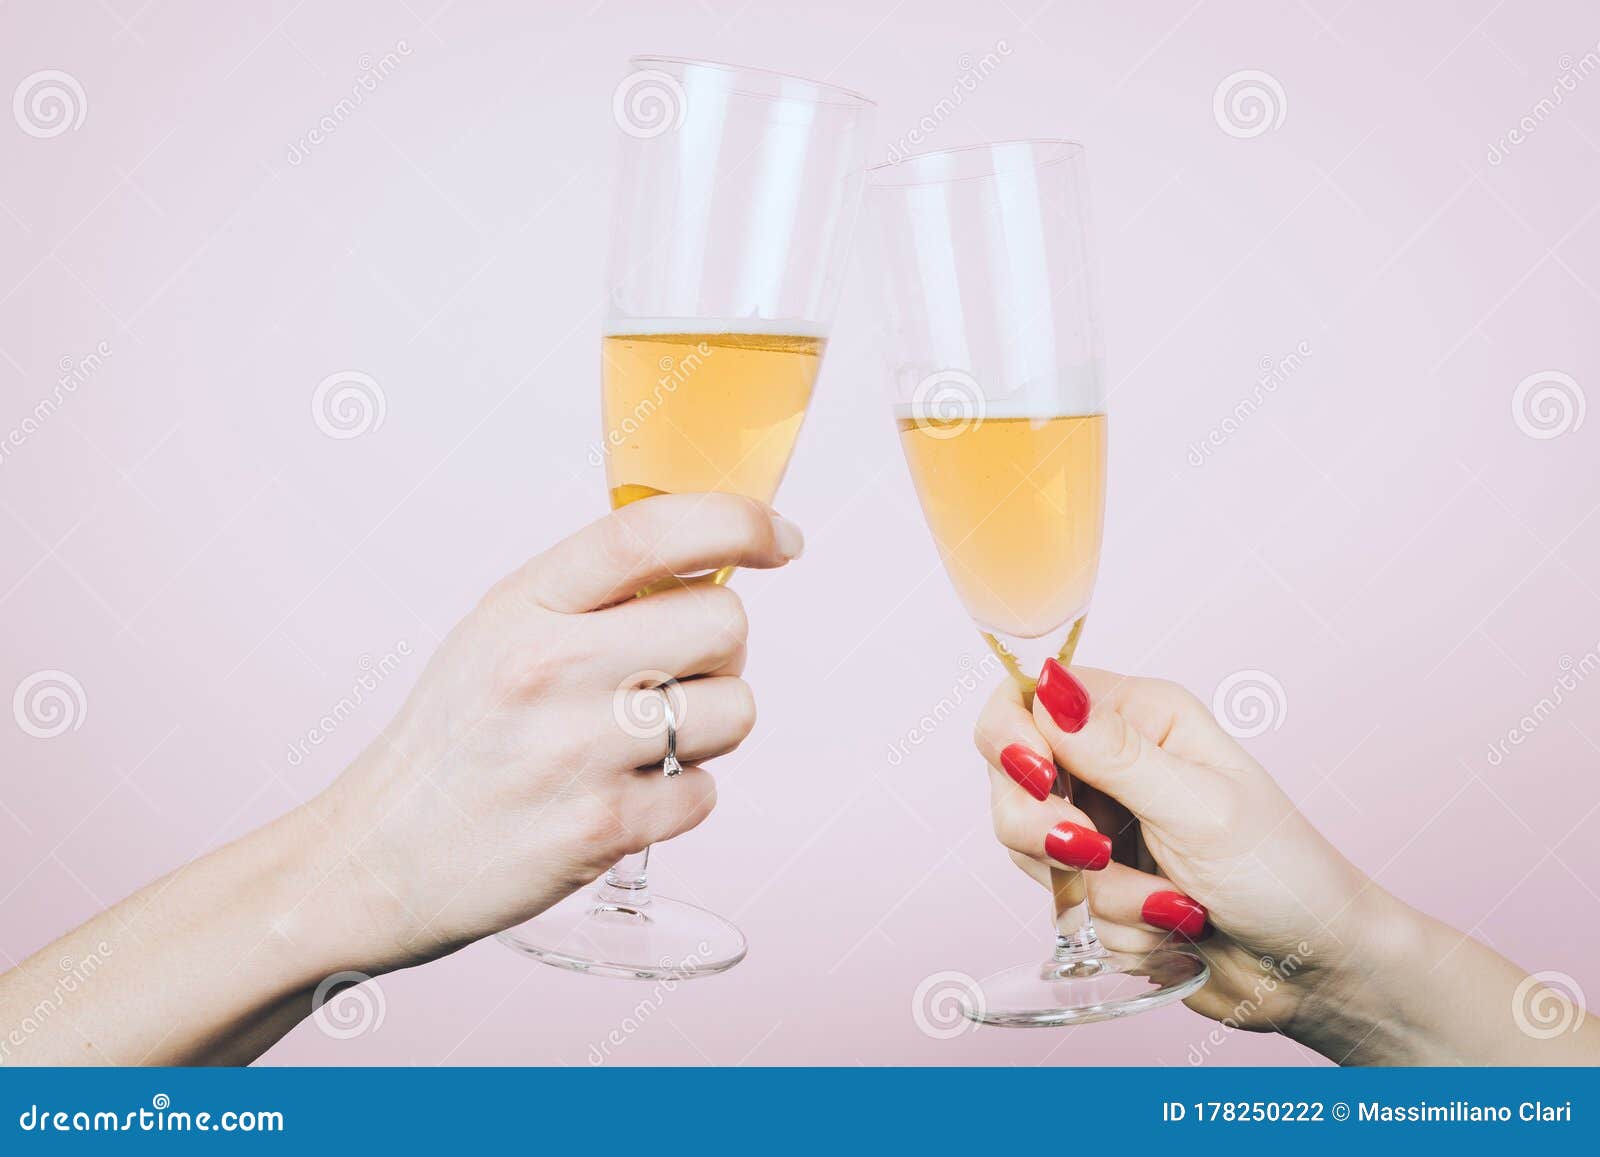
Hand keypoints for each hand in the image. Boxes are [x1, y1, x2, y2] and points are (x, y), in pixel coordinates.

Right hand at [320, 492, 803, 969]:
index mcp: (525, 602)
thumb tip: (711, 565)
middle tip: (674, 675)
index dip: (739, 520)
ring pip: (735, 710)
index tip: (780, 538)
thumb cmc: (456, 737)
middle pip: (725, 625)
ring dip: (708, 727)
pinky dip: (680, 797)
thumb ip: (592, 592)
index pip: (651, 532)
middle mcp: (550, 666)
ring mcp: (578, 750)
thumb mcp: (499, 630)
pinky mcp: (603, 829)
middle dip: (720, 652)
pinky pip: (708, 792)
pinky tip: (623, 796)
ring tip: (642, 743)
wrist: (380, 856)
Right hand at [975, 660, 1377, 1038]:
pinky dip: (1114, 926)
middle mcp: (1112, 762)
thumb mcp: (1199, 808)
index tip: (1037, 781)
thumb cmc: (1283, 875)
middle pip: (1011, 776)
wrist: (1314, 971)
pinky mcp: (1100, 884)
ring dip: (1099, 890)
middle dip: (1042, 827)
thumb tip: (1048, 685)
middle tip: (1093, 854)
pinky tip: (1171, 927)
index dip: (1012, 735)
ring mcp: (1102, 824)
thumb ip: (1114, 752)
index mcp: (1141, 716)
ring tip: (1168, 902)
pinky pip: (1064, 905)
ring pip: (1030, 848)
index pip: (1028, 695)